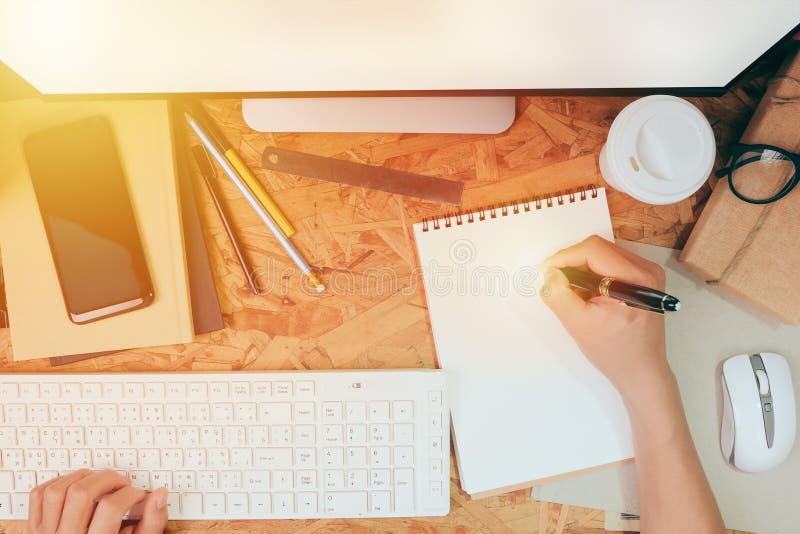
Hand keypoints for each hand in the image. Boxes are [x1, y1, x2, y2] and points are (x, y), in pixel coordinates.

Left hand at [27, 470, 167, 533]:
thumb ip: (151, 524)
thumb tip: (159, 495)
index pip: (111, 508)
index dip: (131, 494)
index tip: (139, 495)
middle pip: (82, 493)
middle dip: (108, 479)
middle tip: (122, 484)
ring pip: (58, 491)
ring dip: (82, 477)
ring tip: (99, 481)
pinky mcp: (35, 530)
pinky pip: (38, 496)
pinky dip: (57, 483)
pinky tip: (75, 485)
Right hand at [541, 235, 669, 399]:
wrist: (641, 370)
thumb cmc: (615, 352)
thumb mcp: (578, 325)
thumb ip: (559, 295)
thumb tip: (550, 273)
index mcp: (635, 279)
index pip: (593, 249)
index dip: (565, 256)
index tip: (548, 271)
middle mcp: (647, 270)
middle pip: (599, 249)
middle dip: (574, 263)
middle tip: (559, 283)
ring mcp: (648, 274)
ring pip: (604, 254)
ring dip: (583, 269)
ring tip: (577, 293)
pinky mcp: (644, 279)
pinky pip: (612, 264)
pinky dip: (594, 274)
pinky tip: (590, 295)